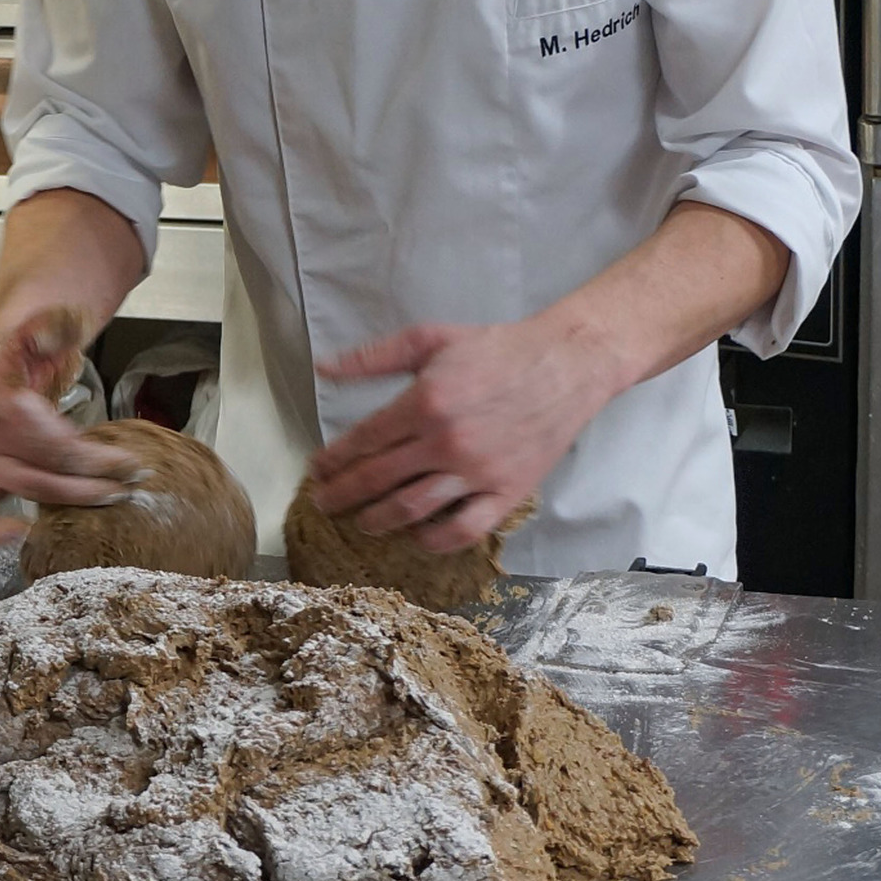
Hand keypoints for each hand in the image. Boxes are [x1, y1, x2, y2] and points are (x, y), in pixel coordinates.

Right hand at [0, 307, 135, 545]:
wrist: (16, 350)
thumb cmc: (36, 342)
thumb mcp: (48, 324)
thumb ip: (52, 326)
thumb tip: (54, 335)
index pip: (49, 440)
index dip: (92, 458)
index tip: (128, 461)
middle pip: (41, 470)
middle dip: (90, 482)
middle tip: (130, 483)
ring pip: (26, 489)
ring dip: (68, 499)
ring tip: (108, 496)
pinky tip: (23, 533)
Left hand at [307, 318, 618, 552]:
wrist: (565, 364)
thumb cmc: (495, 348)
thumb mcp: (429, 339)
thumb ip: (373, 357)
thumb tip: (324, 366)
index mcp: (424, 402)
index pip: (364, 441)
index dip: (334, 459)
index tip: (316, 470)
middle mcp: (446, 442)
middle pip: (379, 479)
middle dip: (343, 494)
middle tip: (323, 503)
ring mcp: (477, 471)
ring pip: (414, 509)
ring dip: (379, 520)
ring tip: (362, 522)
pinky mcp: (507, 492)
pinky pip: (464, 529)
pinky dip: (435, 540)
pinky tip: (417, 537)